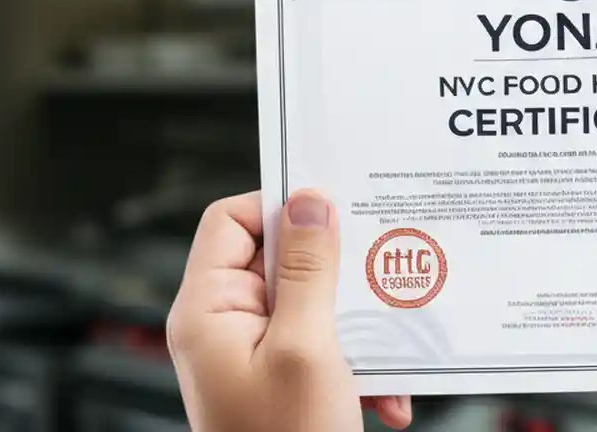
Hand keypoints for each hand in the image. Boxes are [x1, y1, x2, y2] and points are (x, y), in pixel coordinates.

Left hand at [167, 190, 412, 430]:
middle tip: (376, 272)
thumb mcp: (306, 347)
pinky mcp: (278, 377)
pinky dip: (356, 363)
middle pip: (278, 259)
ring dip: (356, 325)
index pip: (231, 221)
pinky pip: (321, 344)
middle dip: (336, 273)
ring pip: (309, 303)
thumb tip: (309, 201)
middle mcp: (222, 325)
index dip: (280, 207)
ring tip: (389, 348)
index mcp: (207, 309)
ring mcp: (250, 353)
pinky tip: (385, 395)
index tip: (333, 211)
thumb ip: (309, 270)